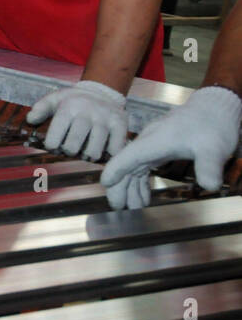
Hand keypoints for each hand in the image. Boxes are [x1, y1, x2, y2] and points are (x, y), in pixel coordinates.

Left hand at [27, 79, 127, 159]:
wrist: (102, 91)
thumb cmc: (73, 100)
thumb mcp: (55, 98)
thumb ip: (40, 108)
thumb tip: (30, 119)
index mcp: (69, 107)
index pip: (55, 137)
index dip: (52, 146)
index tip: (54, 146)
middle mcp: (88, 112)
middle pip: (73, 146)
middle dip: (69, 151)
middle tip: (70, 148)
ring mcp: (106, 118)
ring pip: (94, 151)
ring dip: (88, 155)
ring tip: (86, 150)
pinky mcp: (121, 123)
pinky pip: (114, 149)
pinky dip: (108, 154)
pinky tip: (103, 149)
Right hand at [101, 86, 241, 208]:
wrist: (213, 110)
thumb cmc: (211, 125)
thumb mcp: (213, 147)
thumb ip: (209, 166)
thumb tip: (210, 186)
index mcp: (157, 140)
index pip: (130, 155)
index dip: (116, 169)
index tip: (105, 183)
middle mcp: (148, 143)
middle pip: (126, 165)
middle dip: (120, 186)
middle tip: (119, 208)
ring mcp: (151, 147)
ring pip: (132, 169)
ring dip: (130, 188)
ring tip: (133, 208)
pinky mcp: (157, 151)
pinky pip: (141, 168)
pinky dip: (140, 184)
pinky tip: (142, 198)